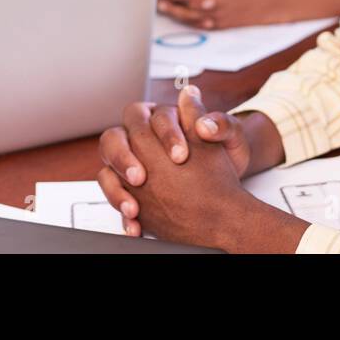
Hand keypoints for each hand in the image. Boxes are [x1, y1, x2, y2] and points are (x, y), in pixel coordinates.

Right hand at [98, 85, 253, 236]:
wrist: (228, 185)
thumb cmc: (226, 153)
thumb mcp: (231, 137)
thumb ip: (221, 125)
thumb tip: (204, 123)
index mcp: (163, 117)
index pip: (152, 117)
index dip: (164, 134)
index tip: (180, 156)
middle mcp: (142, 136)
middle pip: (115, 136)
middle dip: (125, 158)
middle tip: (141, 178)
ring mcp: (133, 162)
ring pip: (108, 166)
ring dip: (115, 186)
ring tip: (133, 207)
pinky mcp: (130, 187)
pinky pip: (114, 194)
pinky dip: (121, 209)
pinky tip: (135, 222)